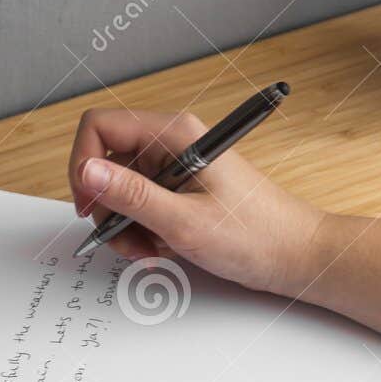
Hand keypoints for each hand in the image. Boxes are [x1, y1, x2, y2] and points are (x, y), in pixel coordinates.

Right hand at [69, 107, 323, 296]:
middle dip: (107, 207)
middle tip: (127, 241)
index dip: (84, 164)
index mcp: (175, 133)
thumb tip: (86, 172)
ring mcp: (176, 167)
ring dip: (125, 226)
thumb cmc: (255, 235)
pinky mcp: (180, 190)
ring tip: (150, 251)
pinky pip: (142, 206)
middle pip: (107, 163)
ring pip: (121, 190)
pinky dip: (141, 231)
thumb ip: (131, 196)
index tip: (88, 204)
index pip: (101, 126)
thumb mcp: (184, 221)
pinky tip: (161, 249)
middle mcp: (172, 143)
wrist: (296, 255)